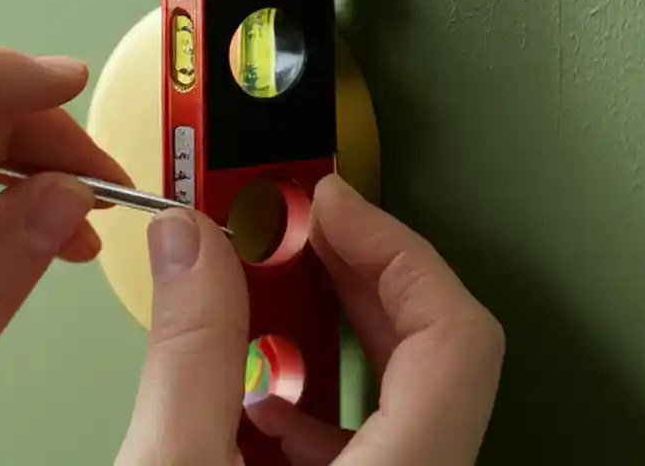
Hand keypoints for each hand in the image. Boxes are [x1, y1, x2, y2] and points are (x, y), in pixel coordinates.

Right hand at [115, 174, 503, 464]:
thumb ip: (191, 353)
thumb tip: (191, 242)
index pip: (453, 334)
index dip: (393, 247)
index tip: (327, 204)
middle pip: (431, 349)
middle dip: (356, 270)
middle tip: (294, 223)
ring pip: (401, 392)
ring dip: (333, 327)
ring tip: (268, 286)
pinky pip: (368, 441)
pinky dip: (314, 396)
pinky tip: (257, 395)